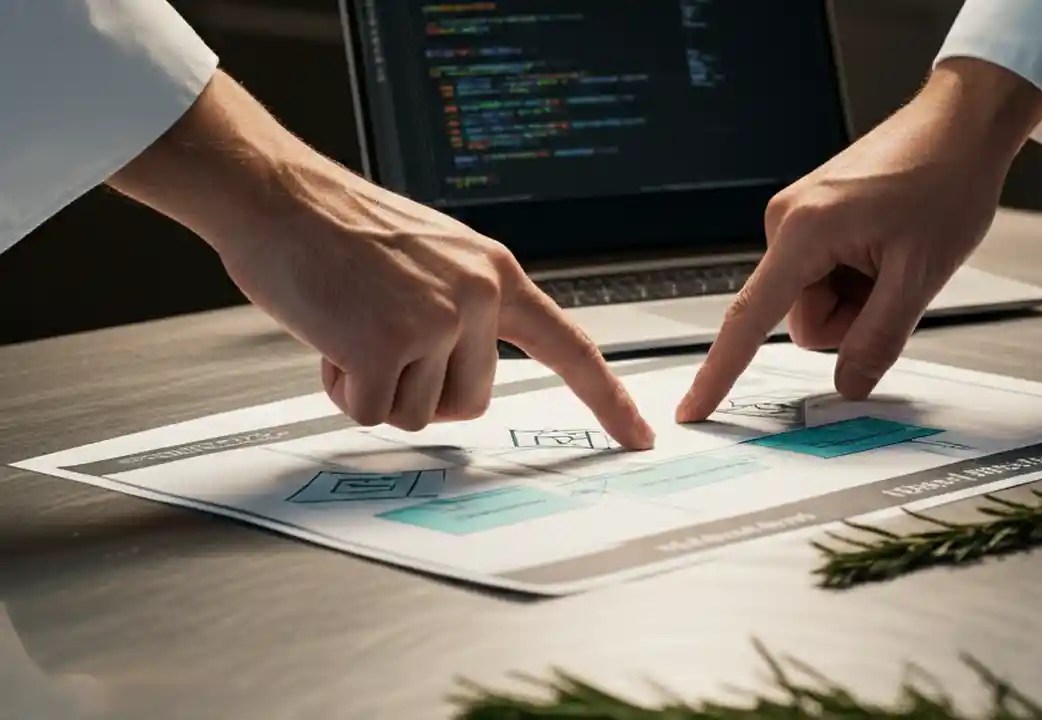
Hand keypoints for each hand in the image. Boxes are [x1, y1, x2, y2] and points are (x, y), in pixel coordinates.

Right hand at [109, 72, 653, 447]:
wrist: (279, 196)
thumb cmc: (341, 229)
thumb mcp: (432, 257)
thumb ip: (462, 308)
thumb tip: (461, 375)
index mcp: (495, 274)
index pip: (569, 345)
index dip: (605, 397)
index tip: (638, 435)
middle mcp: (477, 297)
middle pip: (469, 402)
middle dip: (420, 389)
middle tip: (378, 336)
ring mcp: (435, 322)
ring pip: (417, 414)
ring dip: (376, 386)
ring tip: (350, 324)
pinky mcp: (387, 347)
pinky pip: (372, 413)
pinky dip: (343, 390)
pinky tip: (329, 338)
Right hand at [677, 59, 1041, 421]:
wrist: (963, 123)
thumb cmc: (945, 179)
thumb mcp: (921, 274)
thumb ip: (878, 338)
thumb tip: (847, 386)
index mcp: (802, 232)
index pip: (749, 319)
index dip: (720, 373)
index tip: (693, 410)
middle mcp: (786, 221)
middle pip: (802, 318)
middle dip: (851, 318)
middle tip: (897, 280)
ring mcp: (798, 217)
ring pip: (817, 301)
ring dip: (860, 297)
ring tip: (897, 256)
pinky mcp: (813, 217)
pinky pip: (826, 275)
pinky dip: (860, 277)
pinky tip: (889, 246)